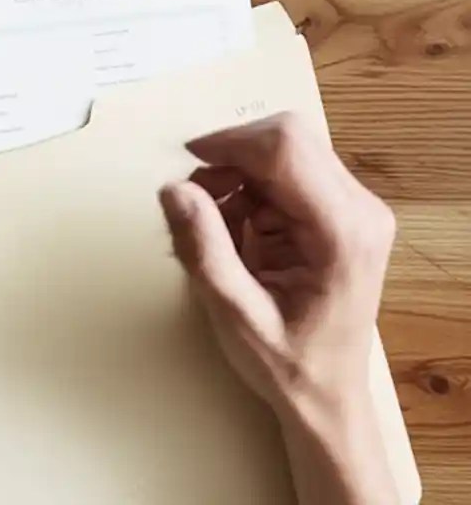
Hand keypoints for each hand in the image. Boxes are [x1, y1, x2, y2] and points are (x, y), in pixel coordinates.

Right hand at [159, 112, 399, 504]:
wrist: (326, 396)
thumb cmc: (288, 364)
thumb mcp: (232, 312)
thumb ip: (203, 247)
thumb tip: (175, 190)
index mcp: (342, 233)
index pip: (287, 149)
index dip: (230, 144)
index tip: (188, 164)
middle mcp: (359, 211)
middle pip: (289, 140)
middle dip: (231, 159)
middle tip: (197, 200)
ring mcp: (354, 209)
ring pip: (285, 152)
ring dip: (238, 177)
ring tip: (216, 227)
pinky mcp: (340, 213)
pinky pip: (286, 174)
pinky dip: (249, 192)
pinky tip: (237, 231)